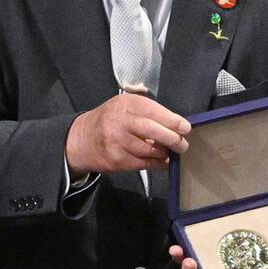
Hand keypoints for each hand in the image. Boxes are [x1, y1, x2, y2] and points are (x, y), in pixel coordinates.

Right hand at [65, 91, 189, 174]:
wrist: (82, 139)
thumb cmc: (110, 120)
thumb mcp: (124, 106)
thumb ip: (147, 111)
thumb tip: (176, 123)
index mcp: (125, 104)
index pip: (152, 110)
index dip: (172, 120)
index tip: (185, 127)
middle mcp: (119, 121)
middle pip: (151, 129)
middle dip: (171, 138)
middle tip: (183, 144)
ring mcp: (116, 142)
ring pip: (148, 149)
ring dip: (164, 153)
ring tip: (171, 152)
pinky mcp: (116, 160)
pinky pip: (143, 163)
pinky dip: (157, 163)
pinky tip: (163, 161)